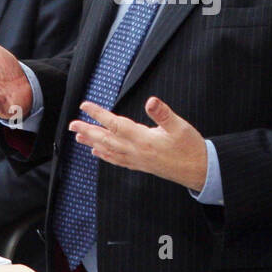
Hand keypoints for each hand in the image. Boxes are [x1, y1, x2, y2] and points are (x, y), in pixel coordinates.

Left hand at [69, 96, 207, 190]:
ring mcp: (137, 160)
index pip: (115, 124)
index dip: (98, 114)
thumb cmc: (190, 147)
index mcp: (143, 139)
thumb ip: (163, 113)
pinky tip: (97, 153)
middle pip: (106, 139)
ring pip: (108, 151)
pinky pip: (117, 160)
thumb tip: (151, 101)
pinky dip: (105, 156)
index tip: (85, 106)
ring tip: (78, 138)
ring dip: (92, 143)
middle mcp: (136, 151)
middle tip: (72, 125)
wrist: (199, 170)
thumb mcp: (180, 126)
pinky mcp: (141, 165)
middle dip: (88, 131)